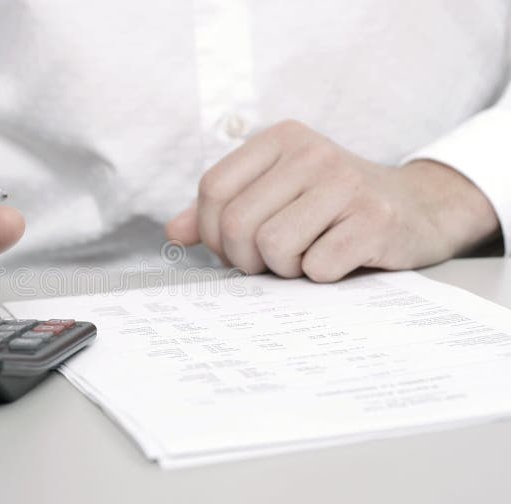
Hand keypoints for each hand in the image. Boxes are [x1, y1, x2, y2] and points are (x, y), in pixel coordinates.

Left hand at [166, 120, 498, 280]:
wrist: (417, 210)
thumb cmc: (332, 208)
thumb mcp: (276, 195)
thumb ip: (223, 210)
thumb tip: (174, 232)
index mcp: (280, 139)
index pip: (213, 189)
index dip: (213, 231)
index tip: (234, 247)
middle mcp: (312, 152)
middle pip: (237, 224)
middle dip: (246, 259)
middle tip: (271, 261)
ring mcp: (347, 183)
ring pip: (272, 247)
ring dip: (283, 269)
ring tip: (305, 258)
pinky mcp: (375, 219)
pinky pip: (317, 267)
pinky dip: (319, 277)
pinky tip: (337, 260)